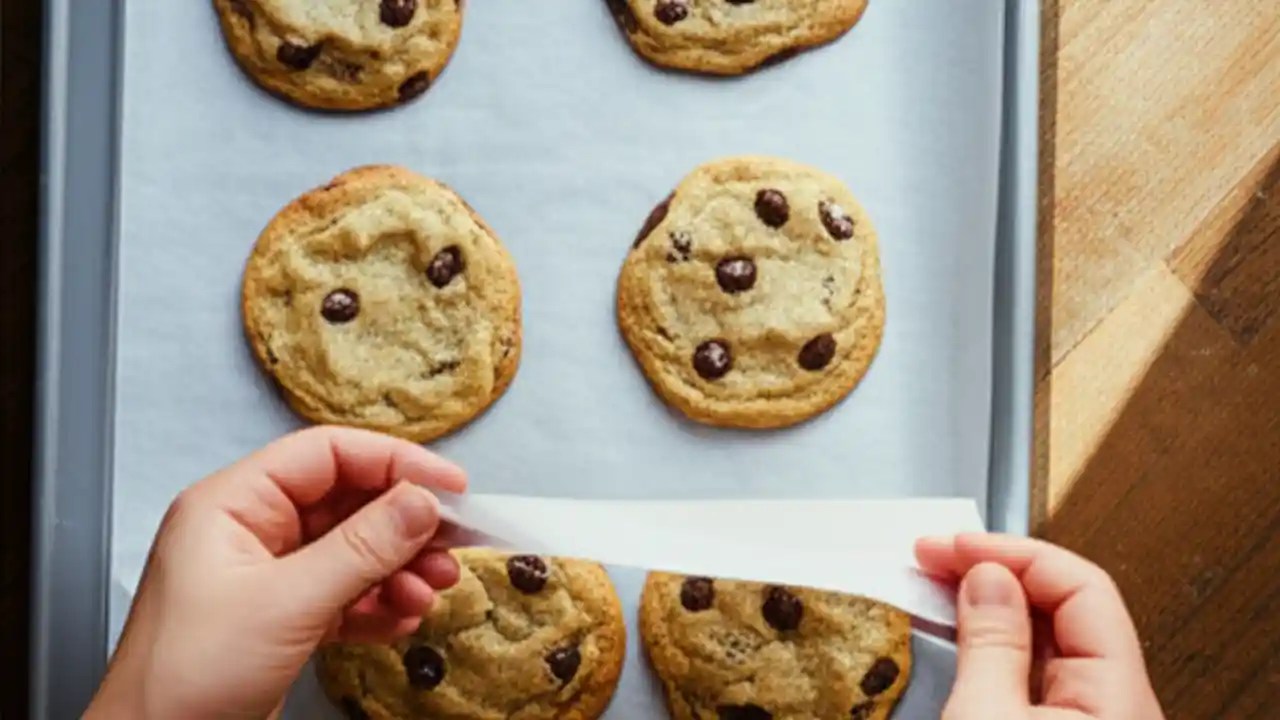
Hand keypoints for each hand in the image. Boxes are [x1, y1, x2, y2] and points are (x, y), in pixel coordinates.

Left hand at [85, 426, 467, 719]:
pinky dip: (380, 605)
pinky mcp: (281, 620)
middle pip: (347, 502)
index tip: (448, 485)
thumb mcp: (286, 604)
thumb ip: (361, 549)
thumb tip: (420, 503)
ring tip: (432, 588)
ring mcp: (267, 578)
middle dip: (405, 525)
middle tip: (453, 542)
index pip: (327, 455)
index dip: (394, 462)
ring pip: (353, 552)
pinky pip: (345, 595)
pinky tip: (402, 618)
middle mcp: (250, 533)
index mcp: (232, 505)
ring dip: (400, 569)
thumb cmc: (182, 681)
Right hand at [916, 533, 1164, 719]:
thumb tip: (988, 578)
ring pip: (1044, 647)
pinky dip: (990, 652)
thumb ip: (990, 645)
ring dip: (989, 612)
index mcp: (1119, 699)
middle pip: (1065, 612)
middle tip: (935, 559)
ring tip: (935, 593)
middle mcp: (1114, 711)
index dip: (1016, 554)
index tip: (957, 545)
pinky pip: (1029, 682)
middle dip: (998, 575)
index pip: (1082, 588)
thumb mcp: (983, 719)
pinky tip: (956, 644)